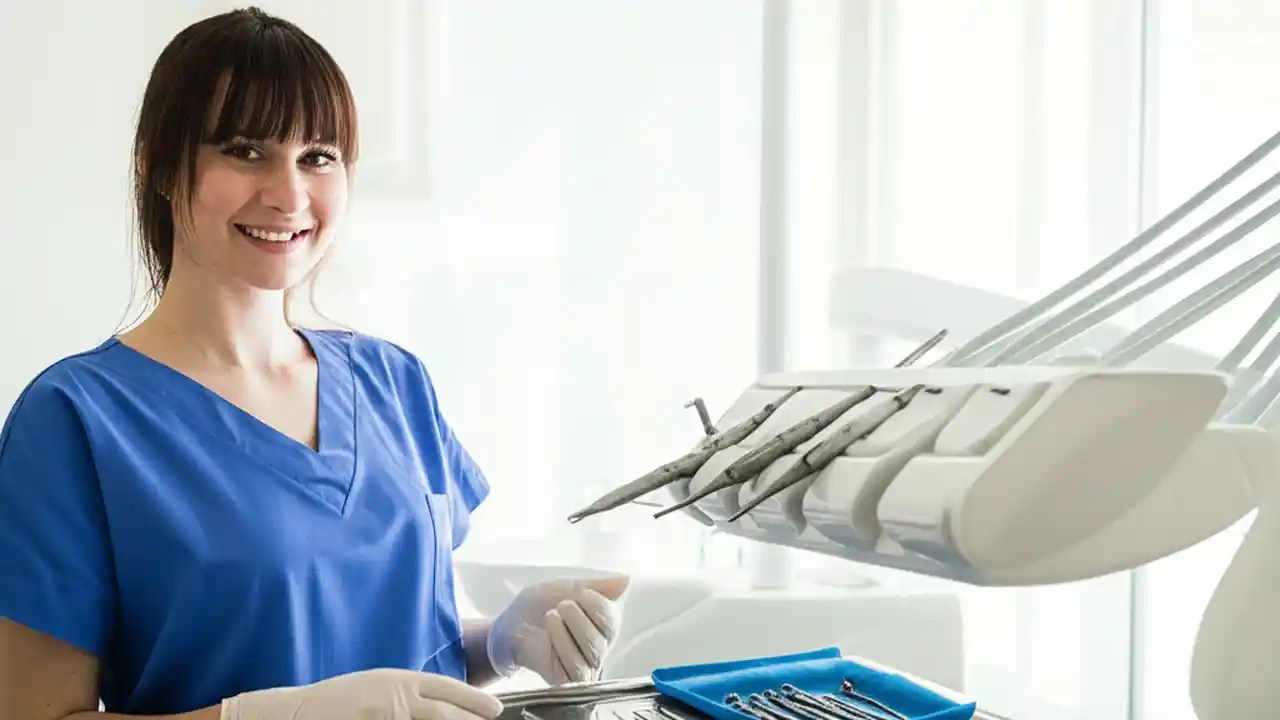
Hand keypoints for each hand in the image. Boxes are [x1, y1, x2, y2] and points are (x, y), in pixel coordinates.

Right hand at [221, 667, 502, 719]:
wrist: (296, 712)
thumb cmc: (340, 701)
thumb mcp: (379, 687)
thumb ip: (408, 693)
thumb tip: (441, 704)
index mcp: (399, 680)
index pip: (446, 689)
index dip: (473, 699)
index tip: (495, 708)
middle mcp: (396, 697)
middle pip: (444, 711)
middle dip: (472, 719)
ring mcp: (386, 717)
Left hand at [486, 575, 629, 684]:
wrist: (510, 624)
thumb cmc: (540, 605)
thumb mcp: (567, 587)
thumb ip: (597, 586)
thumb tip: (627, 580)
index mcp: (602, 624)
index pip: (612, 619)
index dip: (598, 604)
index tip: (580, 592)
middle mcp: (598, 647)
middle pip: (605, 637)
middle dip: (581, 616)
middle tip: (563, 605)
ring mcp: (584, 665)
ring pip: (592, 653)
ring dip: (570, 629)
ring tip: (551, 615)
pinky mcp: (566, 679)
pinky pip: (575, 669)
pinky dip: (562, 646)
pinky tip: (549, 632)